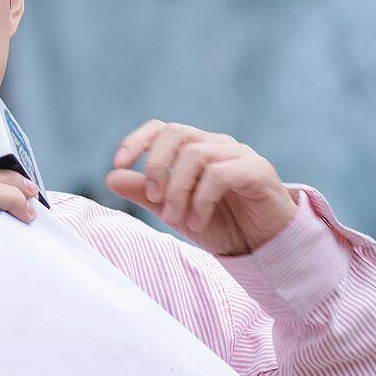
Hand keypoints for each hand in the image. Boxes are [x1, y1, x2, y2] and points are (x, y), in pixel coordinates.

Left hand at [105, 119, 296, 256]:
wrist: (263, 246)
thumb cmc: (221, 224)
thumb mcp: (175, 212)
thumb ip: (146, 194)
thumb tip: (111, 177)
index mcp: (194, 149)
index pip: (161, 129)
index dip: (137, 140)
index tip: (118, 163)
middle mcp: (215, 144)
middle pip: (176, 133)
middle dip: (156, 166)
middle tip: (154, 199)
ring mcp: (238, 154)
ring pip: (196, 155)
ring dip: (178, 190)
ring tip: (175, 220)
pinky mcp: (257, 170)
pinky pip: (220, 174)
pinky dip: (201, 200)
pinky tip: (196, 222)